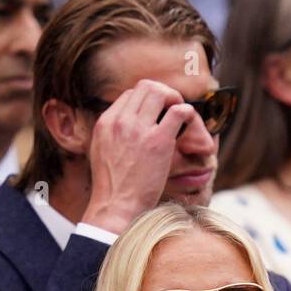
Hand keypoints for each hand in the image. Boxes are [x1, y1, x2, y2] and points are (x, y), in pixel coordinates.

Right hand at [81, 79, 196, 232]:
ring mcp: (139, 129)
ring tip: (182, 114)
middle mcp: (120, 121)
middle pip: (144, 87)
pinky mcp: (158, 141)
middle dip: (164, 93)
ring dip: (175, 98)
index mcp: (106, 122)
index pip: (129, 95)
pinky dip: (187, 112)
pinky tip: (189, 121)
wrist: (116, 204)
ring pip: (159, 92)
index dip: (147, 100)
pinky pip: (178, 112)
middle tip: (174, 108)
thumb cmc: (113, 186)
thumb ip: (113, 136)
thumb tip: (124, 131)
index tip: (159, 112)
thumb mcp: (101, 152)